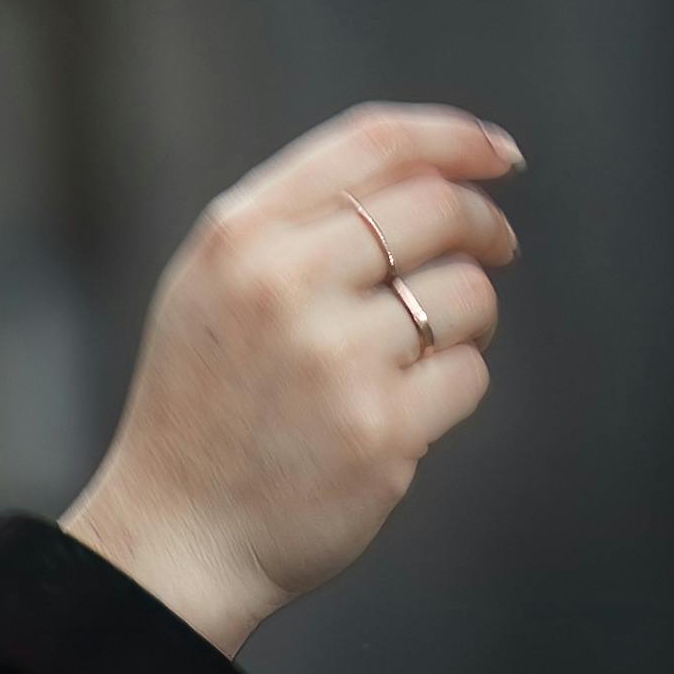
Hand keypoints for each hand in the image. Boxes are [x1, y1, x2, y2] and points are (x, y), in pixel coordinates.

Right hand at [57, 105, 518, 658]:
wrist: (174, 534)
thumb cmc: (207, 405)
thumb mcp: (215, 286)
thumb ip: (298, 223)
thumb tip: (436, 175)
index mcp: (240, 236)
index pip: (374, 143)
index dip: (454, 138)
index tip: (500, 156)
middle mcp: (283, 284)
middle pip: (436, 208)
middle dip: (484, 225)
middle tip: (495, 248)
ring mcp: (332, 359)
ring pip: (465, 294)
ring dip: (468, 318)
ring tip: (421, 352)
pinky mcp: (378, 430)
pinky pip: (468, 374)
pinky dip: (452, 387)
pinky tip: (402, 411)